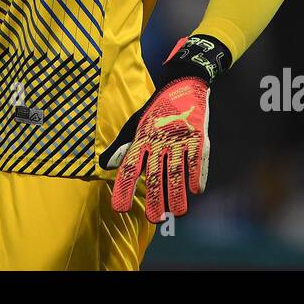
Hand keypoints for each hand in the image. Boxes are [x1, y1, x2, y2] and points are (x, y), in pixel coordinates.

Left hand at [99, 34, 228, 221]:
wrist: (184, 84)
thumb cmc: (156, 110)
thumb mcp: (135, 125)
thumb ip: (122, 147)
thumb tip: (104, 165)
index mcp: (141, 137)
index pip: (130, 166)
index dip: (124, 187)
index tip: (120, 208)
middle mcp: (159, 139)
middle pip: (155, 173)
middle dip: (155, 198)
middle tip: (154, 219)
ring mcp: (180, 138)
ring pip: (177, 170)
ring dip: (177, 193)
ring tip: (178, 213)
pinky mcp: (198, 136)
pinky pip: (198, 159)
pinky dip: (198, 175)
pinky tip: (196, 191)